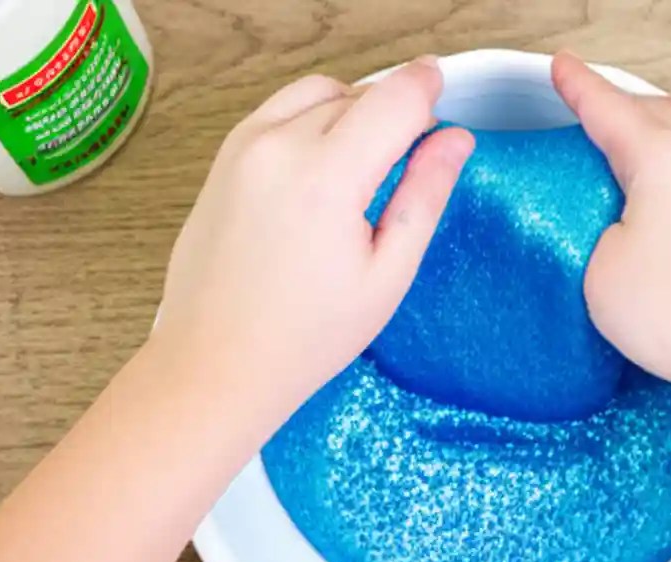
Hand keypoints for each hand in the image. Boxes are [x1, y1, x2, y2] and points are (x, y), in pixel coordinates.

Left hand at [151, 57, 474, 420]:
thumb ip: (424, 197)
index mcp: (326, 177)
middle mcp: (278, 145)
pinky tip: (323, 171)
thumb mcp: (387, 275)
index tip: (446, 101)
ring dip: (352, 110)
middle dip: (392, 111)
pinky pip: (279, 111)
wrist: (216, 362)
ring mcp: (242, 147)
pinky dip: (312, 120)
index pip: (394, 98)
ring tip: (366, 164)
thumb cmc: (308, 336)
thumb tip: (455, 139)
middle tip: (411, 160)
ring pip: (316, 93)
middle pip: (357, 93)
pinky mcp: (223, 159)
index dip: (429, 89)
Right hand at [551, 52, 670, 416]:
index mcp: (661, 161)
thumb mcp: (599, 270)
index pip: (609, 110)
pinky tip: (661, 199)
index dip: (579, 88)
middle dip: (619, 105)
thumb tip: (609, 226)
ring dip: (651, 135)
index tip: (560, 66)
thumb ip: (593, 232)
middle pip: (657, 113)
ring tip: (621, 151)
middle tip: (586, 108)